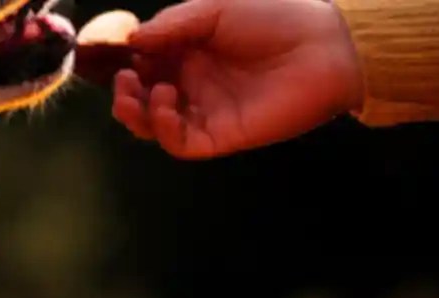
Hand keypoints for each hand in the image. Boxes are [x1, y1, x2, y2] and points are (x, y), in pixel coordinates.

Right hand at [111, 0, 364, 158]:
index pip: (145, 64)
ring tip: (136, 93)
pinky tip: (167, 103)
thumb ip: (172, 24)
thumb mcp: (214, 9)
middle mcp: (193, 84)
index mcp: (190, 52)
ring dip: (136, 112)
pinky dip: (163, 128)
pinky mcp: (220, 136)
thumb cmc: (273, 17)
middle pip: (143, 98)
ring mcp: (205, 112)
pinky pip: (180, 142)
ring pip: (154, 125)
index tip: (116, 55)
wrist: (323, 46)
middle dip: (125, 92)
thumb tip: (132, 41)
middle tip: (124, 81)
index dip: (126, 63)